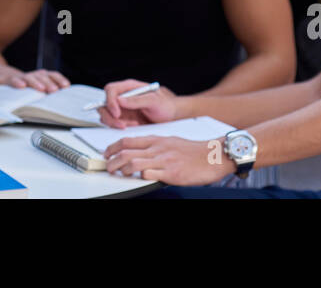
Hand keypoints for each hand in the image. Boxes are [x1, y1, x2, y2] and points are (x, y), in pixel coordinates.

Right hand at [0, 66, 70, 91]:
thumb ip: (46, 92)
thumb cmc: (23, 86)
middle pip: (42, 77)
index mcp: (40, 76)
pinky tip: (21, 86)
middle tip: (54, 90)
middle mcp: (31, 75)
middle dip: (49, 83)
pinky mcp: (6, 79)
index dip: (59, 79)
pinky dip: (17, 82)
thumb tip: (61, 101)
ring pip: (29, 77)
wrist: (2, 76)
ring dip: (36, 82)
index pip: (52, 75)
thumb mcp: (36, 89)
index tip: (66, 86)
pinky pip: (12, 80)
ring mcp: (19, 77)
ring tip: (41, 89)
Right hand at [97, 79, 179, 127]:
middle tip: (121, 124)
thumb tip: (120, 100)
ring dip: (115, 123)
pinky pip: (113, 123)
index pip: (111, 90)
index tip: (117, 113)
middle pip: (104, 103)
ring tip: (133, 125)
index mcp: (129, 87)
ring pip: (106, 115)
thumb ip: (137, 100)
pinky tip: (134, 126)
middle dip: (109, 116)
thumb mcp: (154, 101)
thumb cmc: (164, 105)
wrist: (170, 116)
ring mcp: (122, 108)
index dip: (110, 101)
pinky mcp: (123, 118)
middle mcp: (123, 97)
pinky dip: (120, 127)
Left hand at [104, 134, 232, 184]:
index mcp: (156, 139)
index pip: (127, 140)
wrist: (213, 155)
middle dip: (112, 161)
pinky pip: (149, 174)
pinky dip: (140, 177)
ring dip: (122, 170)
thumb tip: (141, 152)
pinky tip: (139, 179)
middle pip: (126, 152)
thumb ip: (155, 145)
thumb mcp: (171, 141)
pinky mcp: (171, 173)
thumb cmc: (194, 150)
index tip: (107, 153)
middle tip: (108, 167)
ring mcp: (163, 160)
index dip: (112, 147)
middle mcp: (157, 148)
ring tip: (119, 175)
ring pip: (133, 163)